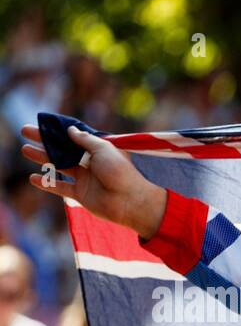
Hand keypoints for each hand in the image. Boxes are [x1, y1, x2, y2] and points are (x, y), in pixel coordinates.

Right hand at [19, 123, 167, 237]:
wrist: (130, 201)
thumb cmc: (120, 172)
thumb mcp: (104, 149)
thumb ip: (85, 140)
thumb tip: (70, 130)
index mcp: (98, 150)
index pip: (75, 138)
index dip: (59, 131)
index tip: (43, 123)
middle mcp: (90, 163)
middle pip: (63, 150)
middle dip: (44, 141)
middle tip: (25, 131)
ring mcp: (85, 179)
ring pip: (59, 166)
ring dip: (42, 158)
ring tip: (25, 150)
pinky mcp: (81, 194)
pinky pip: (60, 187)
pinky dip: (47, 183)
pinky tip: (33, 178)